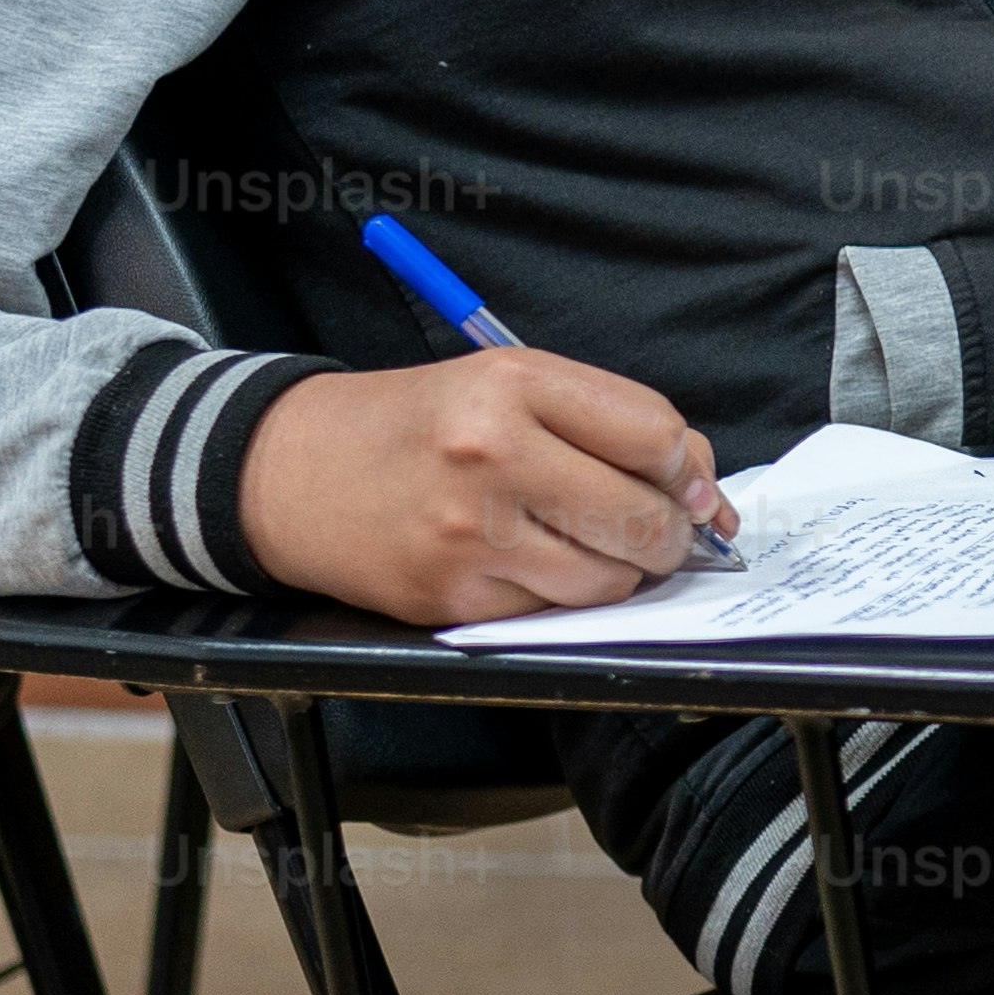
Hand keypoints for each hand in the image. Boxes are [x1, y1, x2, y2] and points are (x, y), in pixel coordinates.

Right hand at [234, 350, 730, 622]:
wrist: (288, 470)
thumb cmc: (415, 426)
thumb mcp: (506, 387)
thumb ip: (609, 422)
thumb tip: (705, 489)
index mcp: (513, 385)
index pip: (654, 436)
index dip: (685, 470)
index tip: (686, 484)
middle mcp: (492, 454)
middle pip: (644, 517)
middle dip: (669, 532)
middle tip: (657, 528)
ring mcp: (468, 533)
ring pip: (609, 578)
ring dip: (619, 570)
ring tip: (583, 541)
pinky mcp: (451, 596)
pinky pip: (553, 610)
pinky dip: (559, 594)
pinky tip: (526, 562)